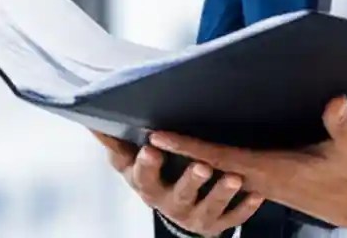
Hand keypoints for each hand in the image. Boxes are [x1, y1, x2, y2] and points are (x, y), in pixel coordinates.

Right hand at [91, 130, 265, 236]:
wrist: (177, 210)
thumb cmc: (154, 177)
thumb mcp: (132, 163)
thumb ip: (115, 143)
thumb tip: (90, 120)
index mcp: (148, 187)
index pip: (143, 176)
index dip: (146, 165)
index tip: (151, 147)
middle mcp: (170, 205)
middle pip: (179, 194)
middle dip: (190, 181)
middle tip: (202, 166)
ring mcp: (194, 217)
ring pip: (209, 208)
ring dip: (221, 194)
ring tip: (234, 179)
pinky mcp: (215, 225)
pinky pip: (232, 219)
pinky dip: (245, 208)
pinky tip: (257, 195)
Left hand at [148, 96, 346, 232]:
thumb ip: (342, 125)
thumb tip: (336, 101)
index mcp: (273, 171)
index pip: (222, 157)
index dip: (190, 147)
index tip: (160, 136)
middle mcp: (261, 180)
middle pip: (210, 165)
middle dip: (179, 150)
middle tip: (146, 131)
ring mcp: (263, 185)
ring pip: (219, 170)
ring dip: (192, 156)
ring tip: (164, 136)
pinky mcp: (270, 184)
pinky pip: (233, 173)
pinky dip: (213, 161)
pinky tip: (202, 151)